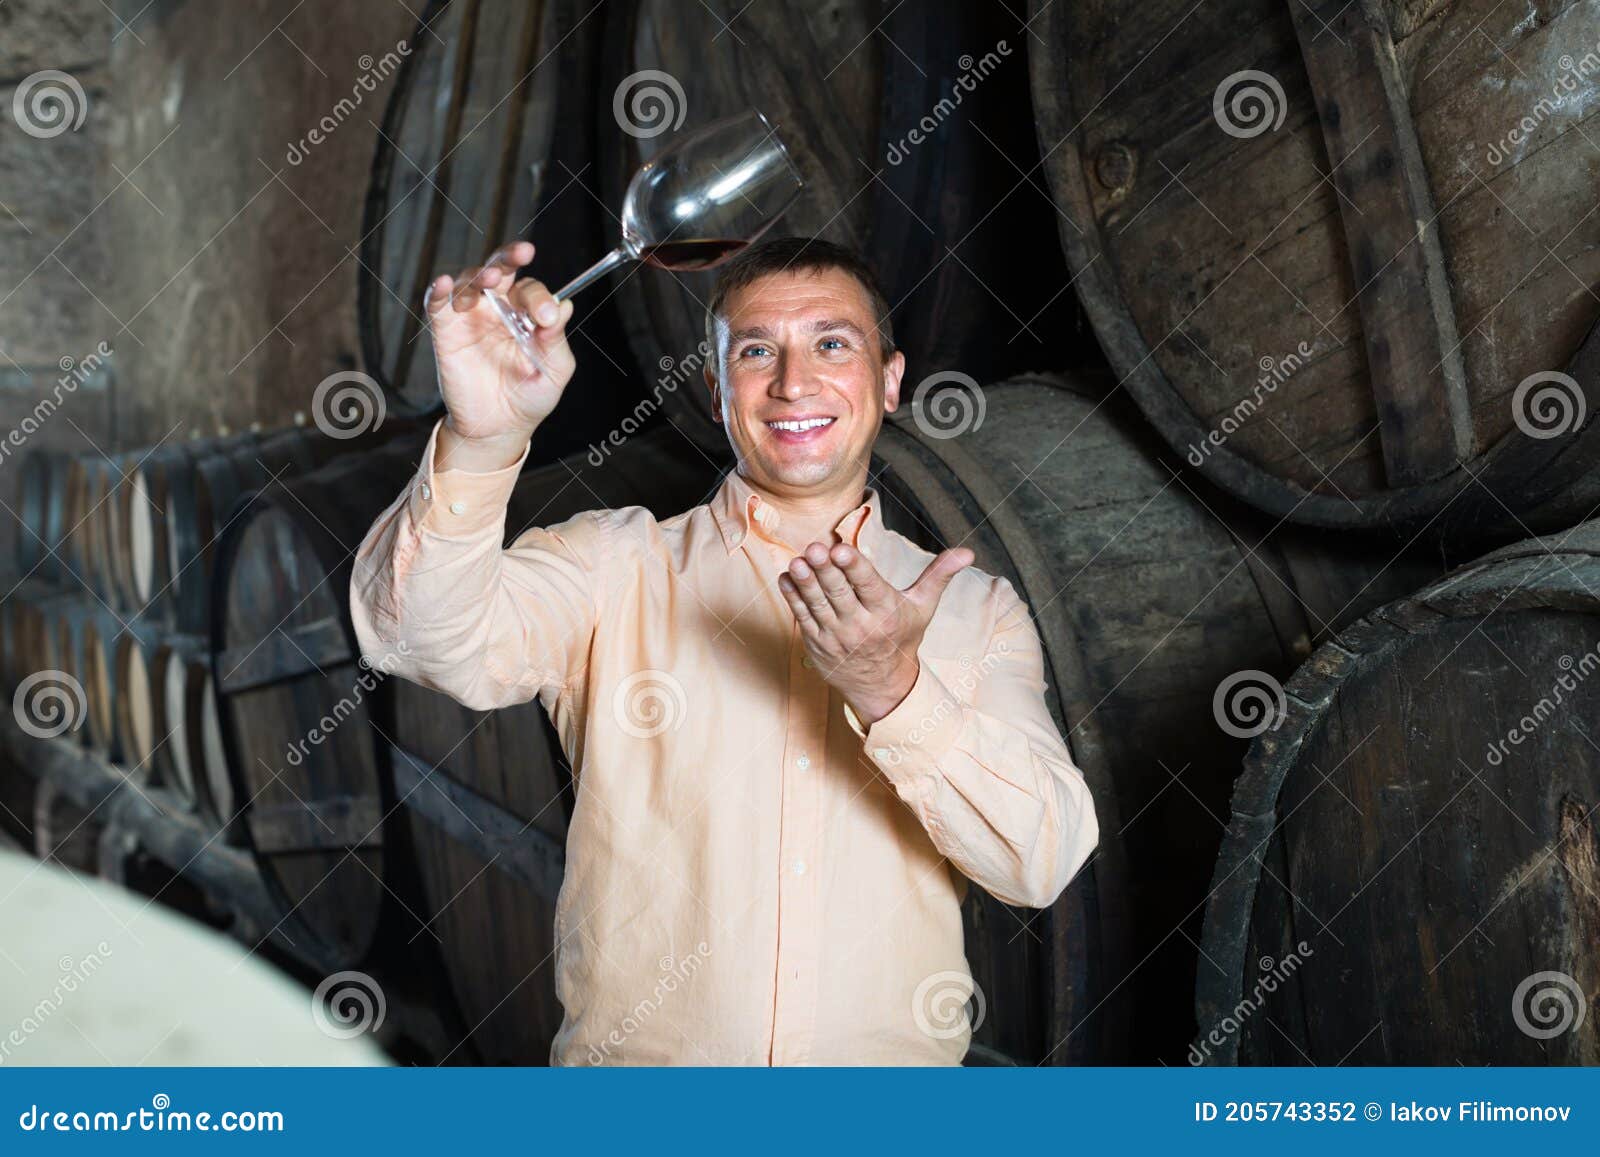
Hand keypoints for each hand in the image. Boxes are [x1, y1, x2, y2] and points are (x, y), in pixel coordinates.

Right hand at [425, 240, 576, 468]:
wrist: (499, 429)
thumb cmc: (529, 398)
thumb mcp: (554, 371)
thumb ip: (556, 340)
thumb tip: (564, 306)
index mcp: (527, 314)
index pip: (531, 291)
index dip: (539, 298)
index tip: (545, 319)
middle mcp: (499, 309)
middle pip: (501, 269)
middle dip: (509, 257)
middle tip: (523, 252)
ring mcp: (471, 317)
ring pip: (470, 281)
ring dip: (479, 275)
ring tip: (489, 280)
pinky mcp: (446, 332)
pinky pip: (437, 304)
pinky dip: (439, 291)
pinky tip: (446, 283)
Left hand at [777, 541, 973, 725]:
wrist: (882, 685)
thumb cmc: (902, 636)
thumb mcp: (923, 607)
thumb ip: (939, 576)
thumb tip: (968, 552)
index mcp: (886, 612)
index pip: (868, 586)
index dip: (854, 567)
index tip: (841, 549)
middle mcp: (861, 626)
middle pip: (840, 593)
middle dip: (826, 570)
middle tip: (815, 548)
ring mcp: (836, 636)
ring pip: (818, 605)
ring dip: (806, 582)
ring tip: (798, 561)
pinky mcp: (817, 644)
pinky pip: (802, 617)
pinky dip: (793, 597)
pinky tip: (787, 576)